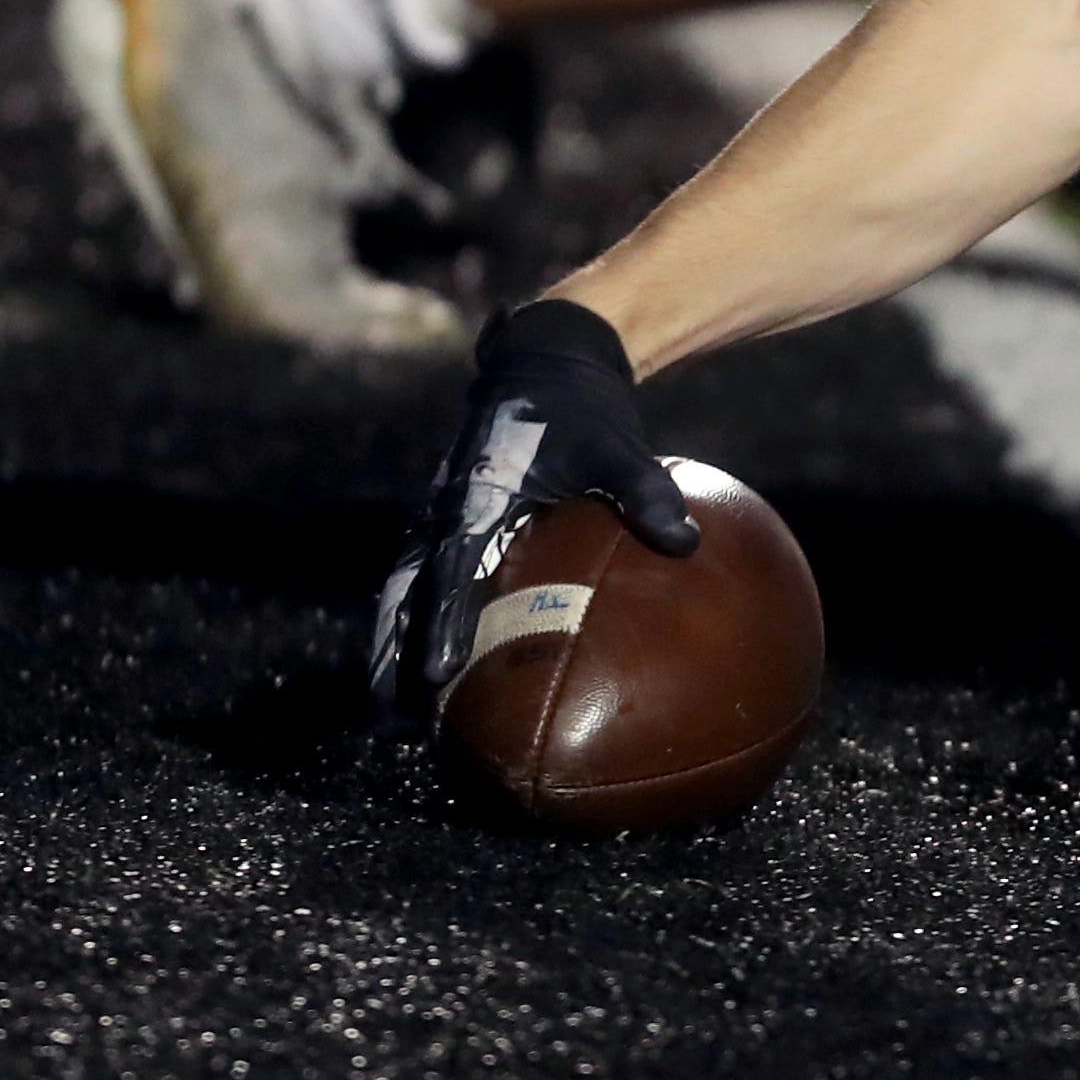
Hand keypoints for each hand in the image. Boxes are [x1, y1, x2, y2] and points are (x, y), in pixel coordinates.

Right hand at [368, 299, 697, 728]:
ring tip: (392, 714)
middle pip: (406, 592)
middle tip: (393, 717)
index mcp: (477, 493)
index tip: (439, 673)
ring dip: (393, 645)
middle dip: (394, 653)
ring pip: (404, 591)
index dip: (442, 622)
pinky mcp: (451, 522)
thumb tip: (687, 543)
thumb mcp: (616, 442)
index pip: (453, 568)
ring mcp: (441, 516)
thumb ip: (645, 489)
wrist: (547, 361)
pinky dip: (418, 620)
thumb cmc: (582, 406)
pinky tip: (434, 670)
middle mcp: (446, 509)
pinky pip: (425, 579)